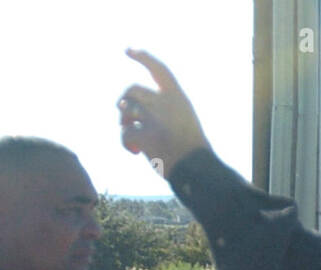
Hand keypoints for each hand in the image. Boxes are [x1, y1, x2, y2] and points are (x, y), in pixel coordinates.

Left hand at [118, 49, 210, 177]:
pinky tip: (134, 152)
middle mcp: (163, 102)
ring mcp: (153, 117)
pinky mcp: (143, 134)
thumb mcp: (185, 119)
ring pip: (125, 109)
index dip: (142, 57)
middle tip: (124, 118)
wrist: (197, 168)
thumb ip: (164, 108)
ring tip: (131, 137)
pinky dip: (127, 143)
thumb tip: (132, 107)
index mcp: (177, 96)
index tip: (128, 50)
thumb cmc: (192, 148)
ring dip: (124, 122)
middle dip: (124, 102)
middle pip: (131, 89)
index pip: (158, 68)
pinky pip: (125, 133)